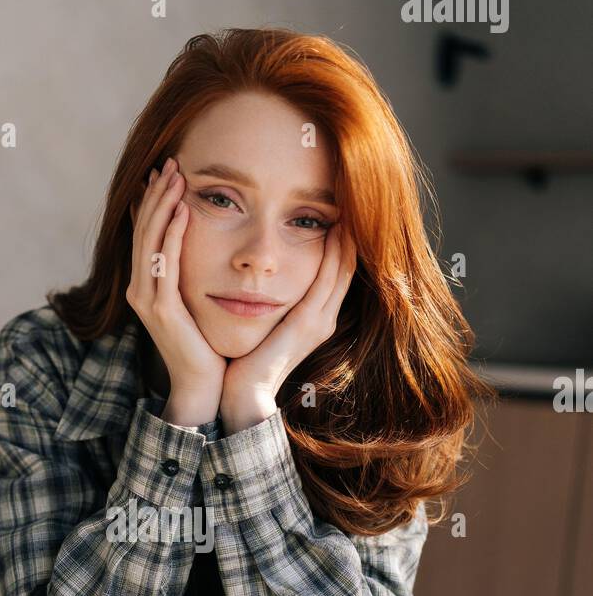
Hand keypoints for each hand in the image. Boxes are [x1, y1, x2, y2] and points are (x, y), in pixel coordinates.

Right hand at [126, 156, 226, 420]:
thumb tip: (202, 245)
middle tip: (170, 162)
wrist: (202, 383)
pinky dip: (172, 234)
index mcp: (146, 285)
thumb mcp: (194, 300)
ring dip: (162, 205)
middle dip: (155, 194)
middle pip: (143, 230)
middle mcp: (140, 289)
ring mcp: (147, 299)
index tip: (163, 171)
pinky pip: (164, 263)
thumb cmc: (204, 343)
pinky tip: (182, 211)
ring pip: (150, 241)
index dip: (150, 200)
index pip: (144, 232)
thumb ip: (190, 274)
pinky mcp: (161, 308)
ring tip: (175, 176)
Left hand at [221, 223, 356, 423]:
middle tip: (349, 202)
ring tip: (346, 207)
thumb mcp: (265, 327)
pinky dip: (333, 253)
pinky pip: (327, 279)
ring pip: (341, 270)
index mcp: (315, 320)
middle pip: (345, 268)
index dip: (341, 246)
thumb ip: (272, 306)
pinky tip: (335, 229)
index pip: (334, 275)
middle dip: (349, 236)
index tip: (337, 216)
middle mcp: (324, 319)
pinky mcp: (308, 322)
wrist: (245, 393)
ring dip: (346, 237)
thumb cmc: (246, 361)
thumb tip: (264, 282)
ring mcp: (320, 321)